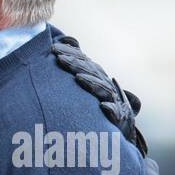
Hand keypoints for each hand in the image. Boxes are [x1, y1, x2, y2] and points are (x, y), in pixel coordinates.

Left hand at [51, 37, 147, 155]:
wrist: (122, 126)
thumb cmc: (98, 107)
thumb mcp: (87, 87)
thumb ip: (76, 71)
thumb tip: (62, 50)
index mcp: (97, 77)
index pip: (84, 62)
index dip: (70, 53)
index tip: (53, 48)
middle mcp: (106, 86)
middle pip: (91, 71)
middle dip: (76, 63)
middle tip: (59, 58)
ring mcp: (113, 100)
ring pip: (103, 89)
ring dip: (92, 82)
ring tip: (78, 77)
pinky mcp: (120, 117)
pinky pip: (116, 112)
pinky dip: (111, 109)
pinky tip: (103, 106)